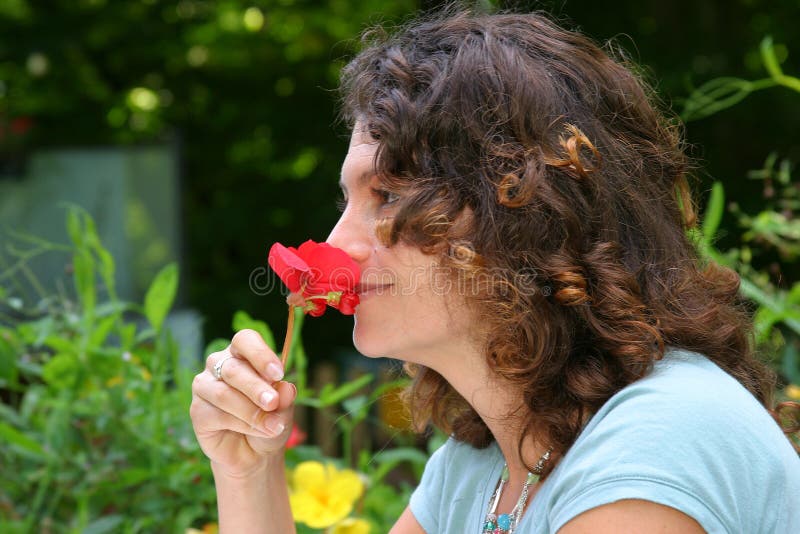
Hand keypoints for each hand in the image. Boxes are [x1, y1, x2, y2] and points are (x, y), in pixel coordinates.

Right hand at [190, 329, 296, 477]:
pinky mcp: (197, 410)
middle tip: (273, 402)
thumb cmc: (268, 421)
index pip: (245, 340)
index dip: (261, 354)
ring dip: (251, 411)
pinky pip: (217, 414)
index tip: (279, 373)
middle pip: (234, 368)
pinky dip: (241, 424)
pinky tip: (254, 431)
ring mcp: (204, 386)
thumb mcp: (283, 411)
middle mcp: (219, 364)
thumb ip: (285, 399)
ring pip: (224, 393)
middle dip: (256, 388)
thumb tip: (287, 388)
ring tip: (272, 426)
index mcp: (242, 354)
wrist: (254, 453)